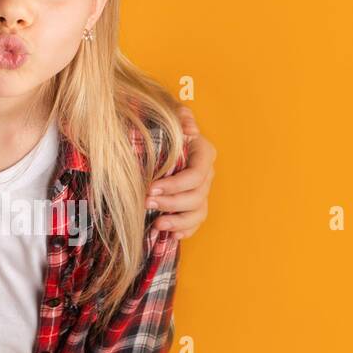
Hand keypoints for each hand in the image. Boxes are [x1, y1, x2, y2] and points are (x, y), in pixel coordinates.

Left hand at [146, 106, 214, 239]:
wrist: (159, 140)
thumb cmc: (165, 128)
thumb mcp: (170, 118)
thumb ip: (181, 118)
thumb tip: (188, 124)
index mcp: (204, 154)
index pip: (196, 175)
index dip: (176, 185)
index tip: (151, 187)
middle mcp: (207, 175)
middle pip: (196, 196)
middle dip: (171, 203)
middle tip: (146, 202)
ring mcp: (202, 191)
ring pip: (198, 212)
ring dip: (178, 220)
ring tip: (157, 223)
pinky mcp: (194, 205)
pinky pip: (196, 222)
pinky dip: (185, 230)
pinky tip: (171, 234)